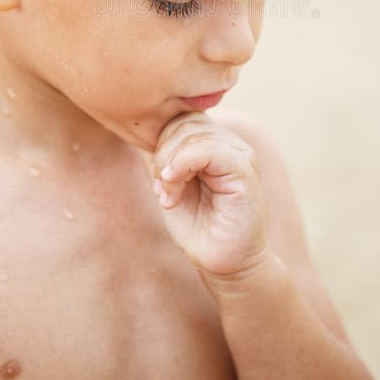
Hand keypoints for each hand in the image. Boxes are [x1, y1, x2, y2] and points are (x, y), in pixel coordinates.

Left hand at [146, 111, 269, 279]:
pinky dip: (183, 163)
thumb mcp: (167, 185)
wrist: (223, 262)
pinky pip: (210, 149)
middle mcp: (229, 142)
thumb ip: (158, 158)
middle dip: (161, 152)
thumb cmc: (197, 227)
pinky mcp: (244, 169)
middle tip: (160, 188)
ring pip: (193, 133)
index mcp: (213, 142)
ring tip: (168, 194)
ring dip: (170, 163)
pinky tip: (174, 185)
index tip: (155, 176)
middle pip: (184, 121)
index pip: (179, 117)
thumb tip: (136, 129)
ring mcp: (239, 153)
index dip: (159, 140)